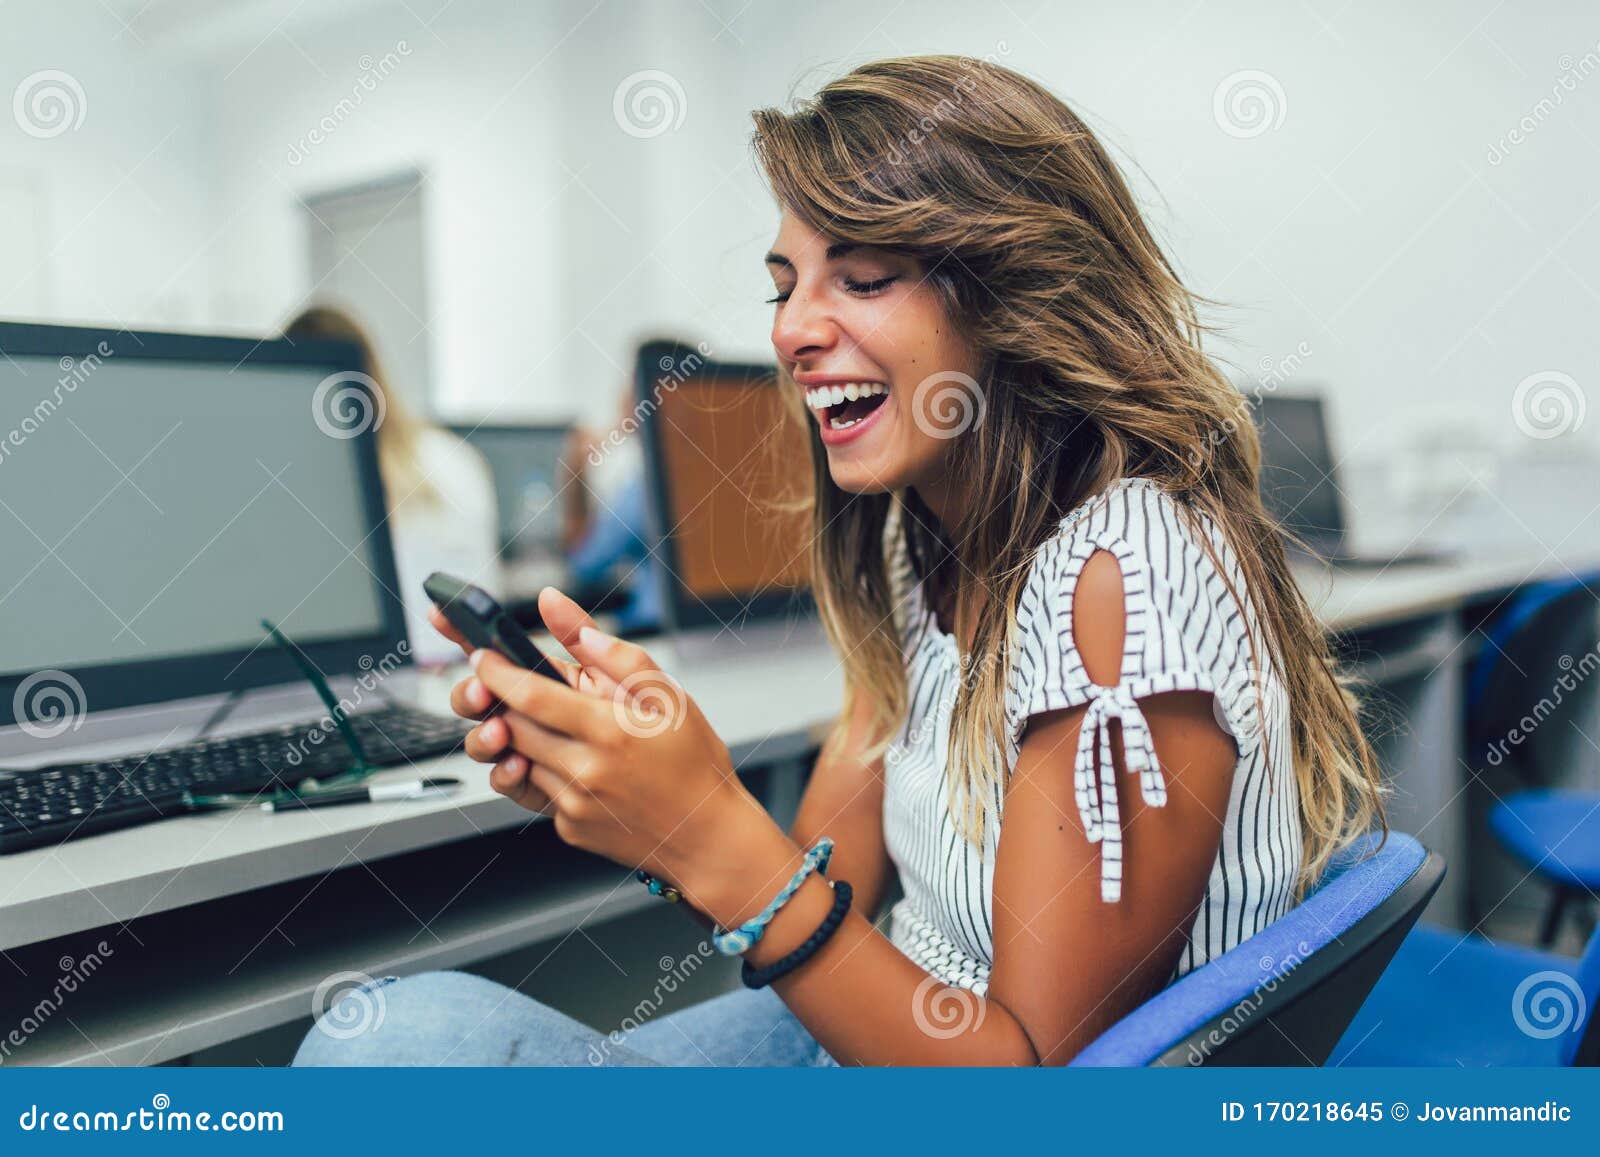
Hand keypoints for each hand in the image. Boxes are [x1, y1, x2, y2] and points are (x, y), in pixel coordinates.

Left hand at [448, 588, 794, 905]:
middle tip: (508, 686)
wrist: (708, 839)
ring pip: (519, 758)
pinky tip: (579, 763)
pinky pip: (538, 790)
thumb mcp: (667, 697)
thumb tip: (558, 610)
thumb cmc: (695, 765)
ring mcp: (574, 805)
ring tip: (558, 726)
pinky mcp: (569, 828)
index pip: (530, 694)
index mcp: (611, 731)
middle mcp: (586, 772)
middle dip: (499, 703)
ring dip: (524, 736)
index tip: (482, 654)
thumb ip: (612, 652)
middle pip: (512, 727)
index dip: (496, 671)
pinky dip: (546, 769)